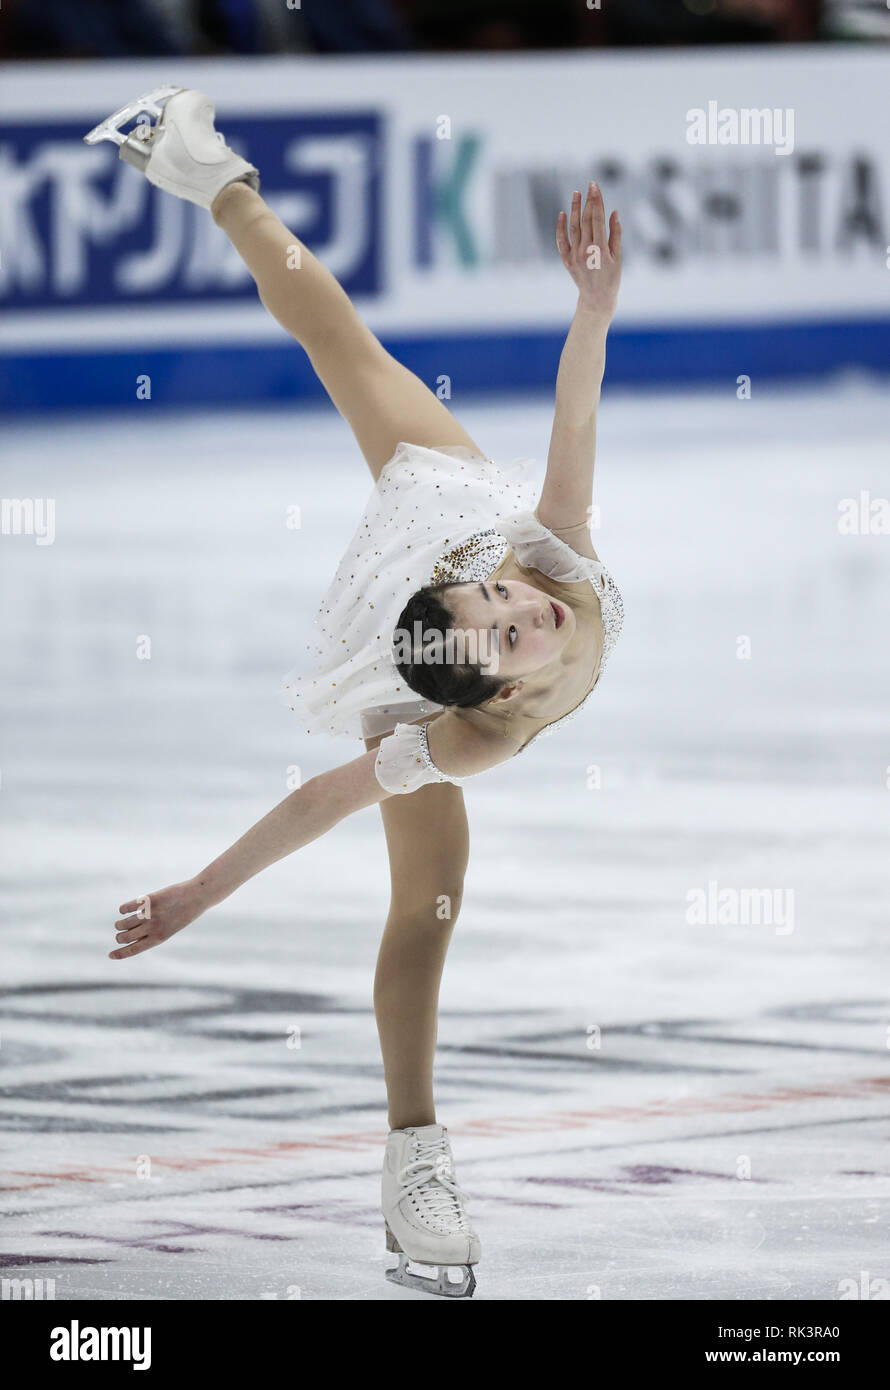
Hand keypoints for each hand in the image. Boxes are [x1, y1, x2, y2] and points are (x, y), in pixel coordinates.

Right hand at [111, 879, 206, 958]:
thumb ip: (151, 933)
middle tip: (121, 933)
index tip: (110, 955)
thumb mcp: (169, 928)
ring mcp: (150, 913)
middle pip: (124, 937)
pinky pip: (126, 907)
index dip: (120, 954)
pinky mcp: (149, 900)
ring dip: (119, 924)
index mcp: (159, 938)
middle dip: (119, 936)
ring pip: (123, 923)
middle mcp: (152, 927)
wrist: (197, 897)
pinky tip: (125, 910)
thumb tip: (130, 934)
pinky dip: (123, 909)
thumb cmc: (183, 913)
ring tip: (121, 922)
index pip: (134, 949)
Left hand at [556, 182, 620, 321]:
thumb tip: (614, 212)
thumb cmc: (611, 278)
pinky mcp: (567, 261)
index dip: (597, 201)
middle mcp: (586, 251)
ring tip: (576, 193)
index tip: (596, 187)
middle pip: (586, 220)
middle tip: (590, 185)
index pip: (598, 219)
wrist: (596, 299)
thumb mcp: (618, 257)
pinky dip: (560, 227)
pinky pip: (561, 241)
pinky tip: (562, 214)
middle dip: (588, 201)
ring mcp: (574, 256)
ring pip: (573, 227)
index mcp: (601, 249)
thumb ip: (616, 234)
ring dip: (574, 209)